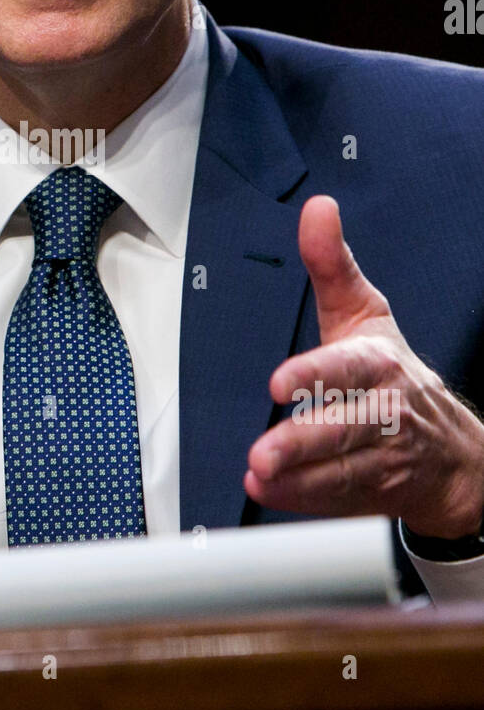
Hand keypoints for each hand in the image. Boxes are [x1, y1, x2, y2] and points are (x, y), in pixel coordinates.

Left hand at [245, 197, 483, 538]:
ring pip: (341, 469)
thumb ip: (331, 265)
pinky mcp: (376, 491)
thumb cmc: (394, 374)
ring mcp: (384, 455)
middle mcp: (386, 410)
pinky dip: (302, 500)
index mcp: (380, 362)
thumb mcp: (365, 315)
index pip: (348, 367)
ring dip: (299, 478)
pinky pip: (338, 499)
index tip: (279, 383)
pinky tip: (271, 493)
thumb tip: (317, 209)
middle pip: (345, 427)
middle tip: (263, 452)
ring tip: (260, 474)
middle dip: (303, 441)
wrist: (449, 450)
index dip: (314, 375)